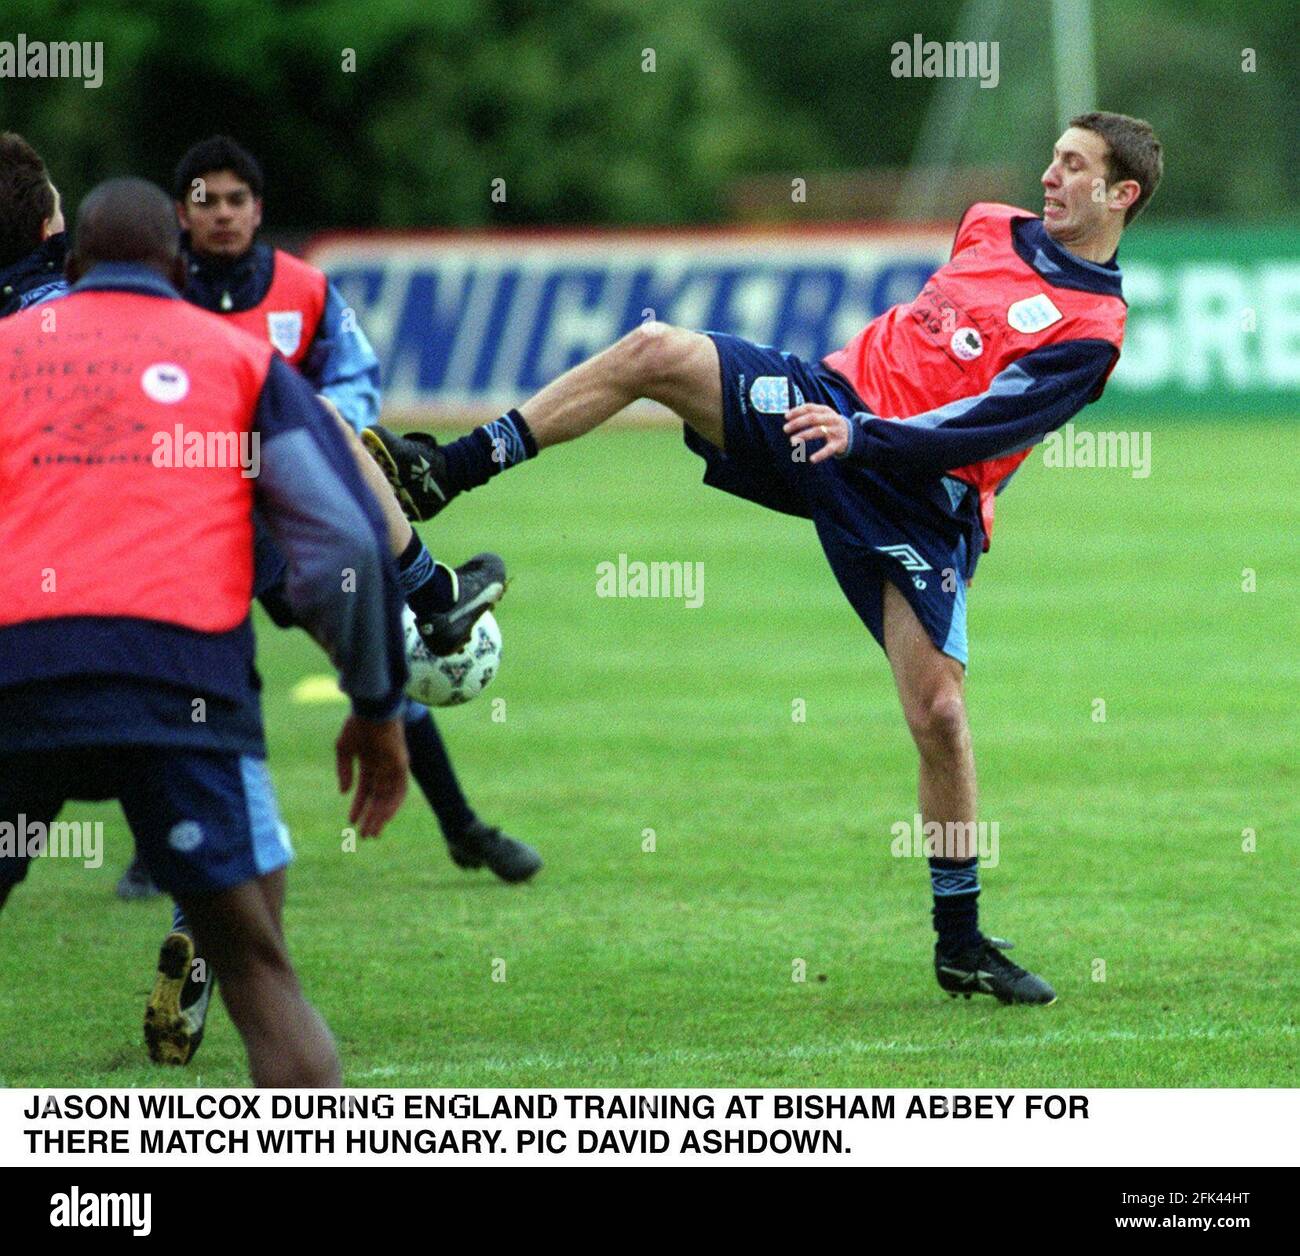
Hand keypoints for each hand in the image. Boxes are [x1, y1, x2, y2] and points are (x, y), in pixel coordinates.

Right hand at [335, 714, 408, 837]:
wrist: (372, 709)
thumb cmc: (357, 724)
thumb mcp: (344, 748)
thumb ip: (344, 770)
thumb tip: (344, 792)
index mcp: (370, 762)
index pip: (366, 790)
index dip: (359, 806)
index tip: (351, 822)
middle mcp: (384, 767)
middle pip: (379, 798)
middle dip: (371, 816)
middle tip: (365, 835)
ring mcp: (393, 766)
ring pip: (389, 797)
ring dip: (381, 816)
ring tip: (372, 832)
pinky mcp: (402, 764)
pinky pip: (400, 789)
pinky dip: (393, 804)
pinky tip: (384, 817)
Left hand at [783, 404, 850, 462]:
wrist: (852, 434)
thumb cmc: (830, 424)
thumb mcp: (822, 415)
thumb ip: (808, 414)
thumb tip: (787, 415)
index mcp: (825, 410)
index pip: (810, 407)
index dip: (797, 411)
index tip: (786, 417)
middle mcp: (831, 419)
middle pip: (812, 418)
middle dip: (798, 423)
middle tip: (785, 429)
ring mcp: (836, 430)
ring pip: (818, 431)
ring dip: (804, 435)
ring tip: (792, 441)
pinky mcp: (839, 443)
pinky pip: (829, 449)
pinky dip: (820, 454)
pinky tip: (811, 459)